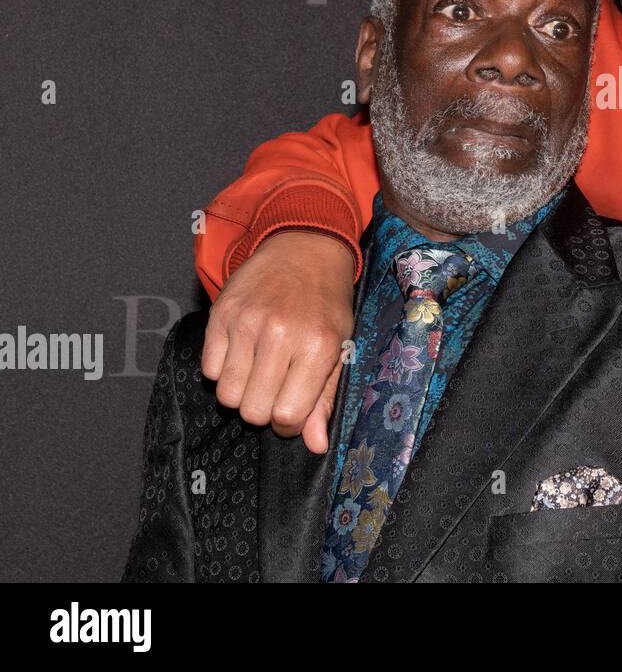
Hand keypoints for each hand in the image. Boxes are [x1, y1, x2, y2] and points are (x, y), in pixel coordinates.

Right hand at [202, 229, 354, 453]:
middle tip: (275, 387)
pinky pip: (207, 369)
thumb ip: (325, 399)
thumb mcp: (339, 348)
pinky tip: (242, 352)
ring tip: (259, 370)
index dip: (288, 424)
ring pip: (226, 395)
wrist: (304, 249)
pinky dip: (221, 369)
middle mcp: (281, 336)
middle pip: (253, 411)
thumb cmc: (326, 304)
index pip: (287, 417)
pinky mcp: (220, 314)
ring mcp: (247, 324)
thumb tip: (316, 445)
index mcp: (317, 347)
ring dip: (241, 392)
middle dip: (263, 409)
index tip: (291, 410)